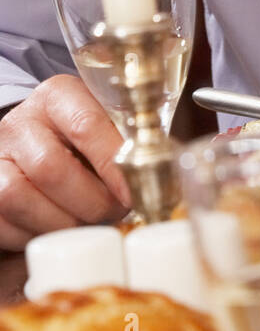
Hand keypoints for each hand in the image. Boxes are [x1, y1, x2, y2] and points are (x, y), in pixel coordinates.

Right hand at [0, 76, 131, 250]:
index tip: (135, 191)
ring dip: (64, 222)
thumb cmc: (83, 137)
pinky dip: (37, 234)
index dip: (113, 164)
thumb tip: (173, 169)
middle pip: (50, 167)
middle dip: (92, 201)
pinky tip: (60, 228)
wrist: (33, 141)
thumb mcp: (108, 122)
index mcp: (58, 95)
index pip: (85, 126)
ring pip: (20, 197)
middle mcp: (21, 122)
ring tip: (91, 222)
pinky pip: (5, 223)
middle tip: (117, 211)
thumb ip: (135, 138)